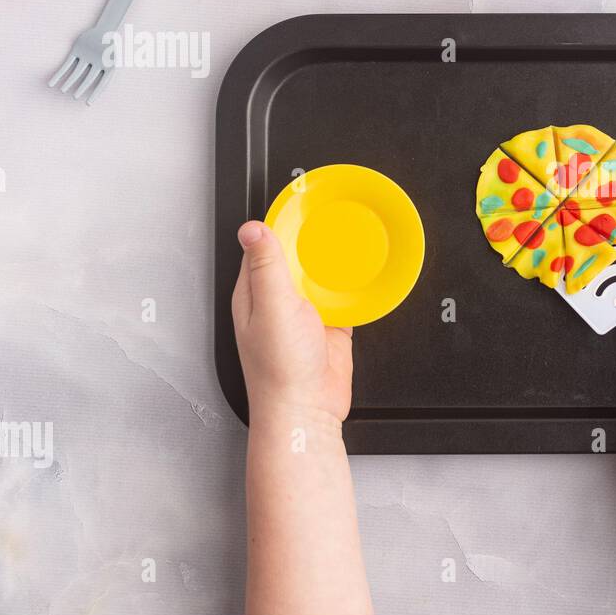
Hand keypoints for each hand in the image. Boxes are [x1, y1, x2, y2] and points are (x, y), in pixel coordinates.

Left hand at [231, 221, 352, 423]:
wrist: (308, 412)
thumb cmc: (281, 371)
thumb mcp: (271, 308)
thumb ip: (266, 267)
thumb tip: (252, 228)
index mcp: (254, 292)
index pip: (265, 246)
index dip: (281, 223)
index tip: (301, 202)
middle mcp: (278, 300)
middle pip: (296, 258)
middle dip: (312, 238)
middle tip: (332, 214)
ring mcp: (305, 314)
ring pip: (320, 276)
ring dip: (334, 262)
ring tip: (351, 236)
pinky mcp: (331, 326)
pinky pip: (343, 297)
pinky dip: (353, 286)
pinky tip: (363, 275)